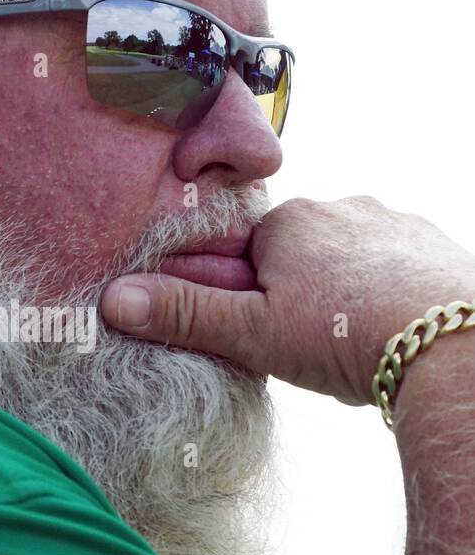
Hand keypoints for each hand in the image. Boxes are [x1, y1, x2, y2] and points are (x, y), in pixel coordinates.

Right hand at [100, 196, 474, 405]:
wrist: (448, 342)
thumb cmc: (344, 336)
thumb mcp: (253, 333)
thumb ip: (186, 314)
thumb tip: (113, 299)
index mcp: (291, 221)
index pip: (250, 251)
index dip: (249, 295)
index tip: (264, 332)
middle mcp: (343, 207)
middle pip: (300, 254)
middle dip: (297, 294)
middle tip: (309, 347)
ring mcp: (394, 223)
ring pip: (349, 261)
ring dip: (343, 295)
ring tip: (351, 345)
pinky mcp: (433, 247)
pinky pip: (394, 268)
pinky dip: (387, 295)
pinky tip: (390, 332)